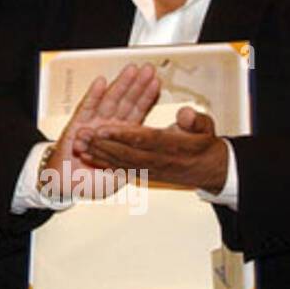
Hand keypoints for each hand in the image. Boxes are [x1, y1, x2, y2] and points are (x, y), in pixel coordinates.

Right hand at [39, 63, 160, 202]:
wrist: (66, 187)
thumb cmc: (92, 182)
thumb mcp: (121, 175)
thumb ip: (135, 164)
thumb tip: (154, 157)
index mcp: (121, 137)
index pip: (137, 114)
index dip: (147, 98)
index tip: (157, 83)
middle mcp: (108, 127)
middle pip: (126, 102)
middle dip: (137, 85)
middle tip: (148, 70)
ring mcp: (93, 124)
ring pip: (110, 101)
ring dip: (120, 85)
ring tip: (131, 71)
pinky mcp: (77, 125)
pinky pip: (86, 108)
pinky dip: (93, 95)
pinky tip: (101, 83)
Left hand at [81, 106, 227, 191]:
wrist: (208, 170)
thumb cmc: (204, 146)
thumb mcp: (207, 129)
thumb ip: (195, 121)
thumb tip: (185, 113)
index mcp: (172, 146)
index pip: (143, 139)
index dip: (122, 134)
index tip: (104, 128)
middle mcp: (158, 160)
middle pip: (126, 152)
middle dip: (103, 144)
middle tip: (85, 135)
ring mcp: (150, 170)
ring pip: (120, 162)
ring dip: (99, 153)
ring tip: (81, 144)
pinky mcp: (145, 175)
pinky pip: (121, 170)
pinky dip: (105, 163)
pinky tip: (89, 156)